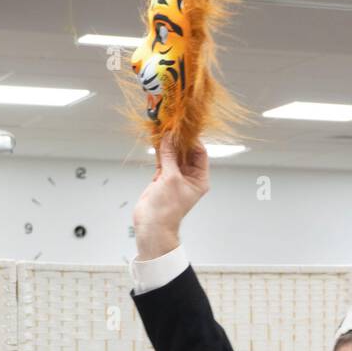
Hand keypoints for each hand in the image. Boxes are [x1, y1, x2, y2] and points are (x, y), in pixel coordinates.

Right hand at [133, 136, 209, 259]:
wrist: (151, 224)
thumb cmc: (166, 209)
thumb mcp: (170, 178)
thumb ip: (169, 156)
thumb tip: (168, 138)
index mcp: (199, 179)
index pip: (200, 153)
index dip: (192, 140)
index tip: (182, 129)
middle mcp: (189, 176)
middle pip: (186, 151)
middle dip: (178, 139)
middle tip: (171, 126)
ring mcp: (176, 176)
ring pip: (173, 154)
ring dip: (167, 143)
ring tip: (162, 129)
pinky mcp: (163, 177)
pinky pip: (163, 159)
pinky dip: (159, 150)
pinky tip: (156, 139)